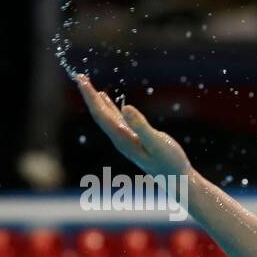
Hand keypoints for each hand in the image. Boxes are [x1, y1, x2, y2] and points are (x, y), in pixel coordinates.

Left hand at [76, 74, 190, 176]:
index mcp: (123, 139)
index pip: (101, 115)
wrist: (177, 179)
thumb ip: (142, 126)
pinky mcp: (133, 138)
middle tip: (80, 77)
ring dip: (97, 100)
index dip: (91, 97)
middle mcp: (120, 140)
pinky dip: (109, 107)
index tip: (81, 80)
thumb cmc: (170, 162)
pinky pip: (116, 119)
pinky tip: (107, 100)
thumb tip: (126, 108)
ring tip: (87, 85)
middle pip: (99, 115)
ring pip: (106, 117)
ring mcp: (125, 139)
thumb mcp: (158, 142)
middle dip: (89, 96)